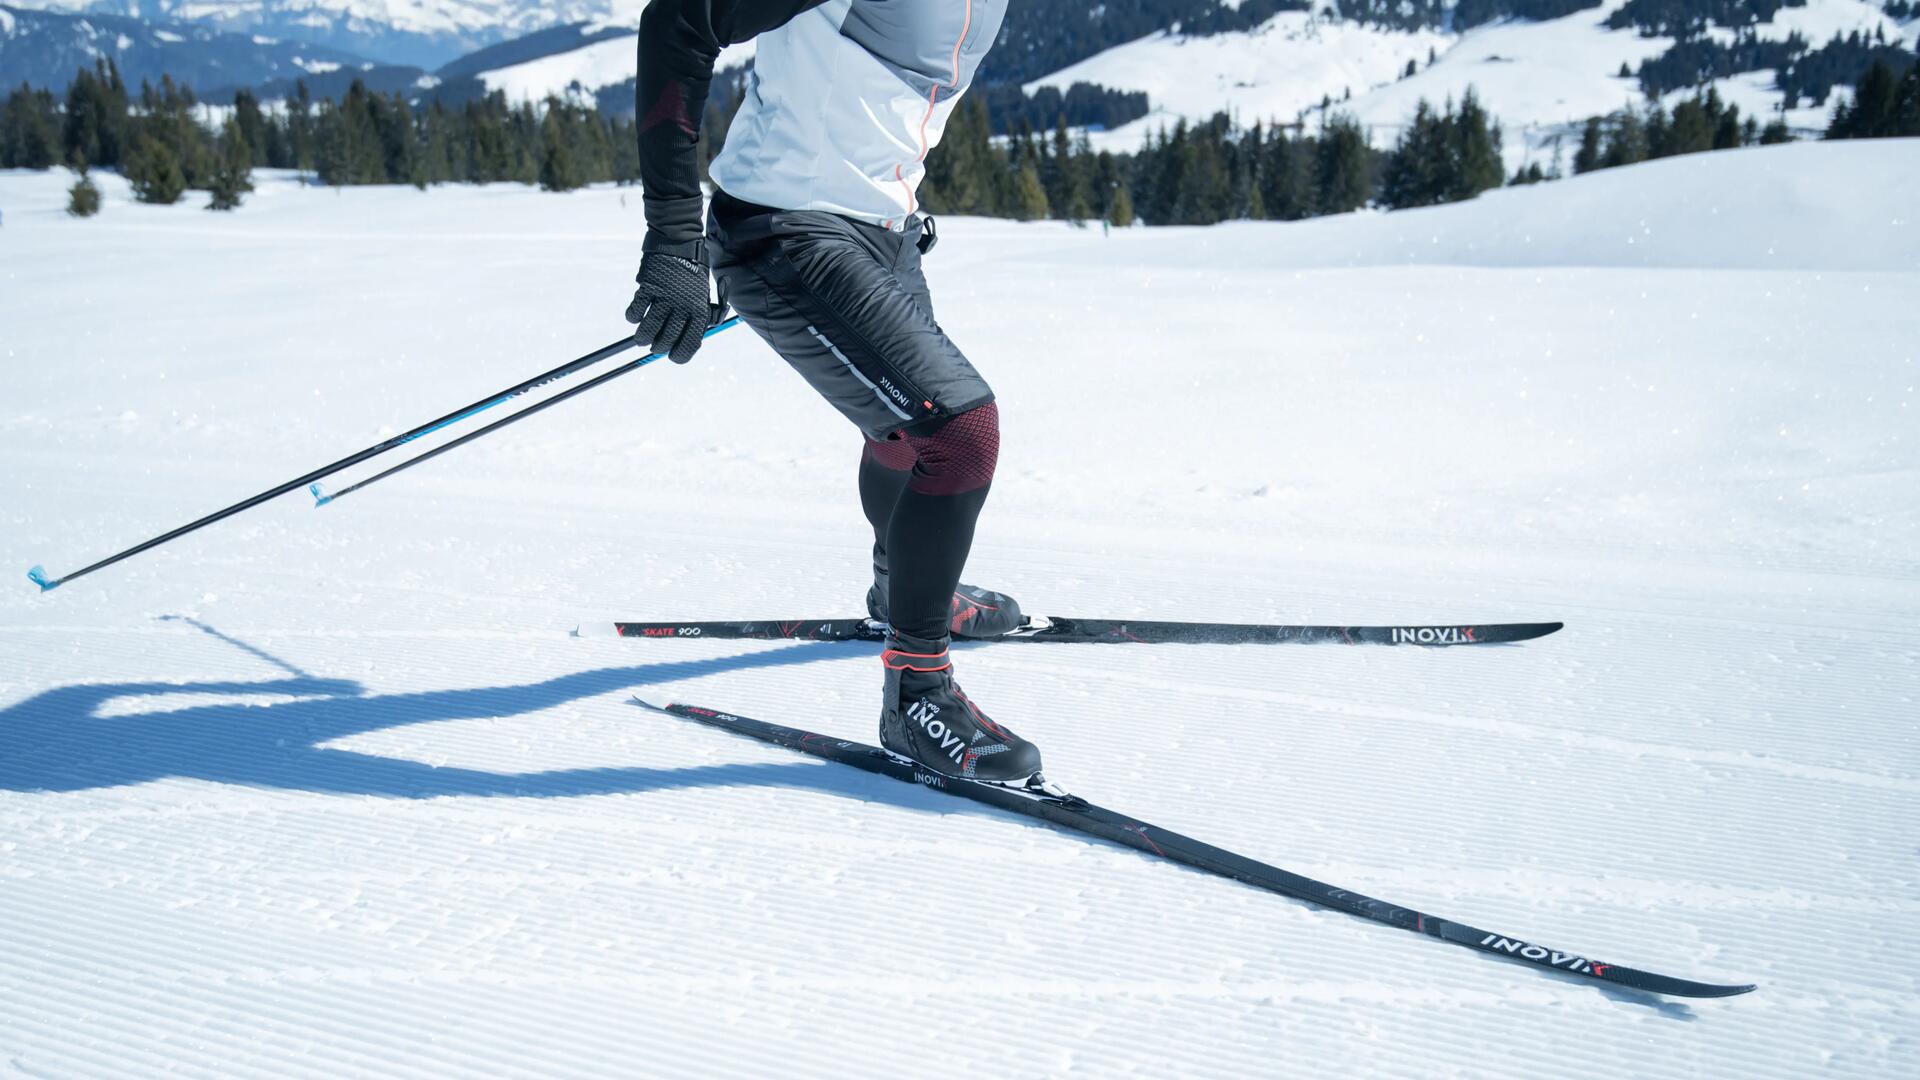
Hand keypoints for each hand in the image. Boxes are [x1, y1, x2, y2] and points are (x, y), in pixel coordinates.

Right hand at [625, 239, 721, 363]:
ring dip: (642, 338)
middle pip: (666, 340)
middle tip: (655, 345)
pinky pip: (636, 311)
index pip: (689, 344)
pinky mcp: (649, 287)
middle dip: (658, 348)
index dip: (679, 356)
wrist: (680, 244)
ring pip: (648, 331)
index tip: (672, 356)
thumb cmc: (693, 274)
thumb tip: (690, 343)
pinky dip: (633, 317)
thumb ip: (699, 318)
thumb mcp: (704, 296)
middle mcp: (683, 307)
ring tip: (641, 339)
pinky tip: (635, 316)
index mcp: (699, 311)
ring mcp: (665, 297)